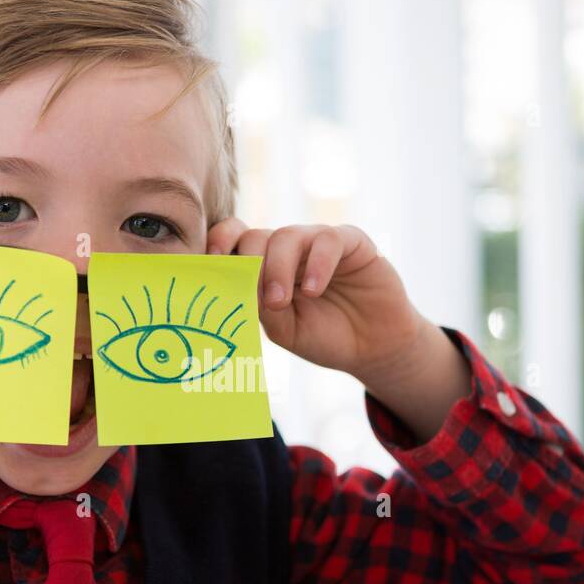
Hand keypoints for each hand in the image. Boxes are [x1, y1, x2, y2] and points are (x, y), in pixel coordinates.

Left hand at [206, 218, 469, 441]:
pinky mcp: (352, 243)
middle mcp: (289, 249)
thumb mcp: (284, 330)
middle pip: (255, 236)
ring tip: (280, 302)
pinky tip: (314, 290)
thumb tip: (235, 288)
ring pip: (287, 235)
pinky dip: (317, 264)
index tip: (210, 264)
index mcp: (265, 266)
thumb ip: (260, 307)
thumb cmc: (325, 337)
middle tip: (258, 299)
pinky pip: (328, 240)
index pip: (234, 238)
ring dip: (277, 268)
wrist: (373, 348)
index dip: (218, 243)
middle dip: (249, 264)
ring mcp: (318, 243)